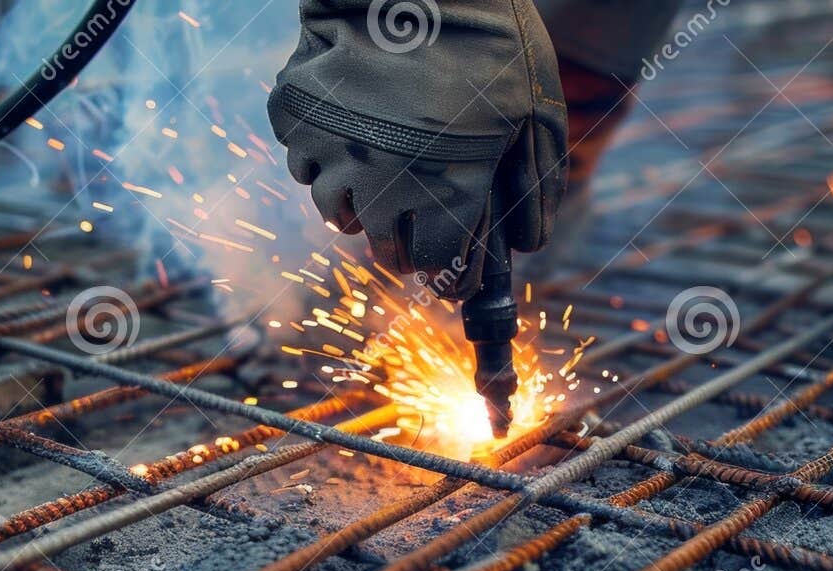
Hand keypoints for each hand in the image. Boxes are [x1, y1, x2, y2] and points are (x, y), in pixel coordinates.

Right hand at [269, 0, 567, 298]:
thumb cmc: (490, 37)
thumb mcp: (536, 108)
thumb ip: (535, 182)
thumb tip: (528, 242)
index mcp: (449, 188)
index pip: (436, 264)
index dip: (445, 271)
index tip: (448, 269)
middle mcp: (385, 182)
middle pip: (383, 247)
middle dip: (400, 247)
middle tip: (408, 237)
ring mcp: (333, 149)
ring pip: (335, 210)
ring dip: (357, 208)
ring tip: (374, 190)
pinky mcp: (296, 116)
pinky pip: (302, 160)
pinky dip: (320, 159)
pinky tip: (343, 140)